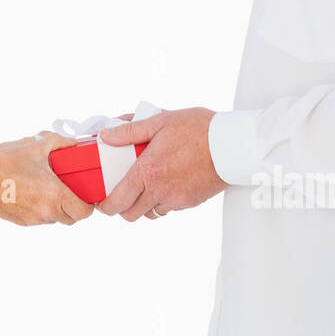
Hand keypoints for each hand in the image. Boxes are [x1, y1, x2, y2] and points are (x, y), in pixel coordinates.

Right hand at [0, 132, 94, 225]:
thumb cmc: (4, 163)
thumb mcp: (34, 146)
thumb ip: (58, 142)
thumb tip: (72, 143)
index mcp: (54, 194)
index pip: (84, 211)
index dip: (88, 204)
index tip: (85, 193)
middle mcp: (46, 211)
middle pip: (72, 218)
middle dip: (74, 206)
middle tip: (70, 190)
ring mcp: (33, 219)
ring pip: (55, 220)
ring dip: (58, 209)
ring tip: (50, 189)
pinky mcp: (21, 222)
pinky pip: (40, 219)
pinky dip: (42, 209)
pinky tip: (34, 193)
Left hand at [95, 107, 225, 220]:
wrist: (232, 144)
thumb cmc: (198, 129)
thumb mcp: (160, 122)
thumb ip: (130, 131)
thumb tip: (106, 136)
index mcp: (148, 172)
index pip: (118, 201)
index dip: (106, 206)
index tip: (103, 201)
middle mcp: (160, 190)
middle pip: (131, 214)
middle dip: (123, 207)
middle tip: (122, 192)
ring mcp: (177, 199)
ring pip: (151, 213)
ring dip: (144, 204)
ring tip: (147, 185)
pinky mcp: (191, 202)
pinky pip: (170, 208)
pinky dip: (163, 201)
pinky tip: (167, 183)